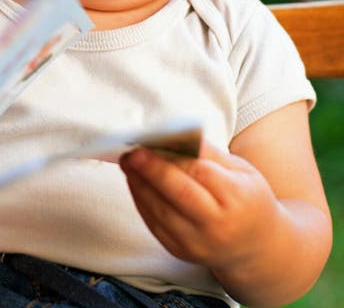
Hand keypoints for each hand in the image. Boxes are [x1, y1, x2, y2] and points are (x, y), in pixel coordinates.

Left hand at [119, 141, 279, 273]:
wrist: (256, 247)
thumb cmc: (247, 199)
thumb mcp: (240, 171)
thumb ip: (208, 152)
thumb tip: (176, 133)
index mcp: (236, 198)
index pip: (199, 172)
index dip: (172, 155)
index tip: (152, 139)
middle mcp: (217, 225)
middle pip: (177, 192)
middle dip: (150, 169)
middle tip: (132, 152)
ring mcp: (197, 242)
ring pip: (159, 209)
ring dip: (139, 183)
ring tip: (128, 163)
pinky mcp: (180, 251)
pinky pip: (153, 223)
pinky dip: (140, 200)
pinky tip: (135, 182)